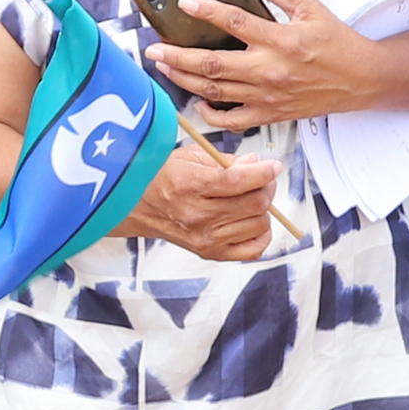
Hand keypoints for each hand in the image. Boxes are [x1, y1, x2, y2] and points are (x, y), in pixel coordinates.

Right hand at [117, 135, 281, 262]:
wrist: (135, 204)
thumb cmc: (161, 176)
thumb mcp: (191, 156)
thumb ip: (228, 160)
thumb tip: (256, 165)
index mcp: (190, 185)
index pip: (239, 181)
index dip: (264, 172)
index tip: (273, 166)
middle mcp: (197, 215)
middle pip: (254, 204)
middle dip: (267, 187)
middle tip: (264, 179)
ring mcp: (205, 238)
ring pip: (258, 224)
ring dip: (263, 209)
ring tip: (252, 198)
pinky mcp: (210, 253)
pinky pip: (252, 250)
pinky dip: (261, 235)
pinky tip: (252, 221)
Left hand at [146, 0, 384, 126]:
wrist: (361, 81)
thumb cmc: (337, 43)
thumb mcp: (312, 8)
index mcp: (280, 40)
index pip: (234, 22)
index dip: (206, 11)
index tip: (184, 4)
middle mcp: (269, 70)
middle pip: (211, 64)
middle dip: (177, 56)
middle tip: (154, 49)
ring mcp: (267, 96)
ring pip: (215, 91)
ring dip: (184, 79)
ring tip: (165, 67)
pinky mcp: (270, 114)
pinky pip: (232, 120)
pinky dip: (210, 113)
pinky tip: (197, 101)